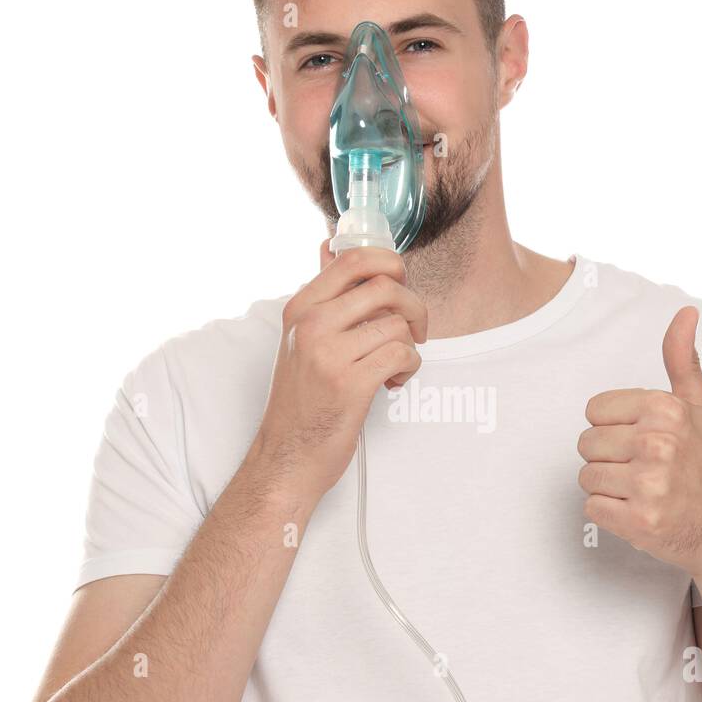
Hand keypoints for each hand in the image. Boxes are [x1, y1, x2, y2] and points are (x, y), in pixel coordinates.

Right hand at [251, 240, 426, 499]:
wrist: (287, 456)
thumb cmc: (300, 399)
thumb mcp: (299, 339)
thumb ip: (322, 296)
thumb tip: (330, 246)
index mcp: (300, 308)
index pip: (353, 259)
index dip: (390, 263)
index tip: (400, 284)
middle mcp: (312, 325)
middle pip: (386, 286)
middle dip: (414, 306)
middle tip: (414, 329)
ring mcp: (329, 354)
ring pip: (398, 324)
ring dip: (411, 345)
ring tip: (395, 365)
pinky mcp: (351, 384)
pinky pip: (402, 354)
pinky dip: (409, 368)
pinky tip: (392, 382)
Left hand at [577, 306, 701, 576]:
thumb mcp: (698, 407)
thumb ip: (683, 360)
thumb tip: (686, 312)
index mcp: (666, 410)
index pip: (593, 410)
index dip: (612, 428)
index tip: (642, 441)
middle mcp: (659, 443)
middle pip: (586, 443)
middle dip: (608, 458)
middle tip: (643, 470)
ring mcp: (650, 483)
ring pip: (586, 476)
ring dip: (607, 487)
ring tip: (640, 490)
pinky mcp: (639, 519)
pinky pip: (591, 508)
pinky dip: (609, 514)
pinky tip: (638, 511)